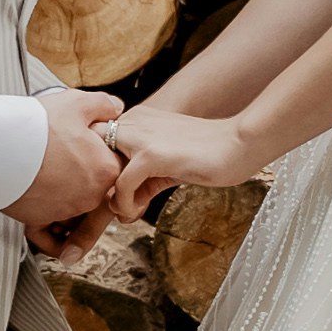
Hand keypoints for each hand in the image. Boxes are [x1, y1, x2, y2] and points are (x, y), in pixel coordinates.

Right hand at [4, 109, 120, 240]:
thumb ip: (103, 105)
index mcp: (105, 170)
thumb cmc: (37, 126)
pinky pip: (48, 228)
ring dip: (66, 197)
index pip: (117, 165)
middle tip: (66, 158)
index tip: (90, 145)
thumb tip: (115, 109)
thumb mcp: (76, 103)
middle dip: (84, 176)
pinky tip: (41, 208)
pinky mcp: (39, 220)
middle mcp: (90, 196)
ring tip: (49, 176)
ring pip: (73, 209)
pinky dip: (47, 223)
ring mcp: (65, 211)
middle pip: (97, 189)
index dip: (103, 152)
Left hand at [96, 106, 247, 212]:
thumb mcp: (169, 164)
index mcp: (138, 118)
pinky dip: (124, 204)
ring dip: (108, 196)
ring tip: (126, 211)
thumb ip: (142, 179)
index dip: (97, 169)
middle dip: (95, 183)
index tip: (111, 194)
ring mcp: (139, 136)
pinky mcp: (150, 155)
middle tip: (109, 205)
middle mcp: (133, 121)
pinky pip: (121, 185)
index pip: (97, 141)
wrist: (241, 143)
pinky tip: (135, 212)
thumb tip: (122, 206)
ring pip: (100, 169)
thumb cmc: (212, 153)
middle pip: (89, 152)